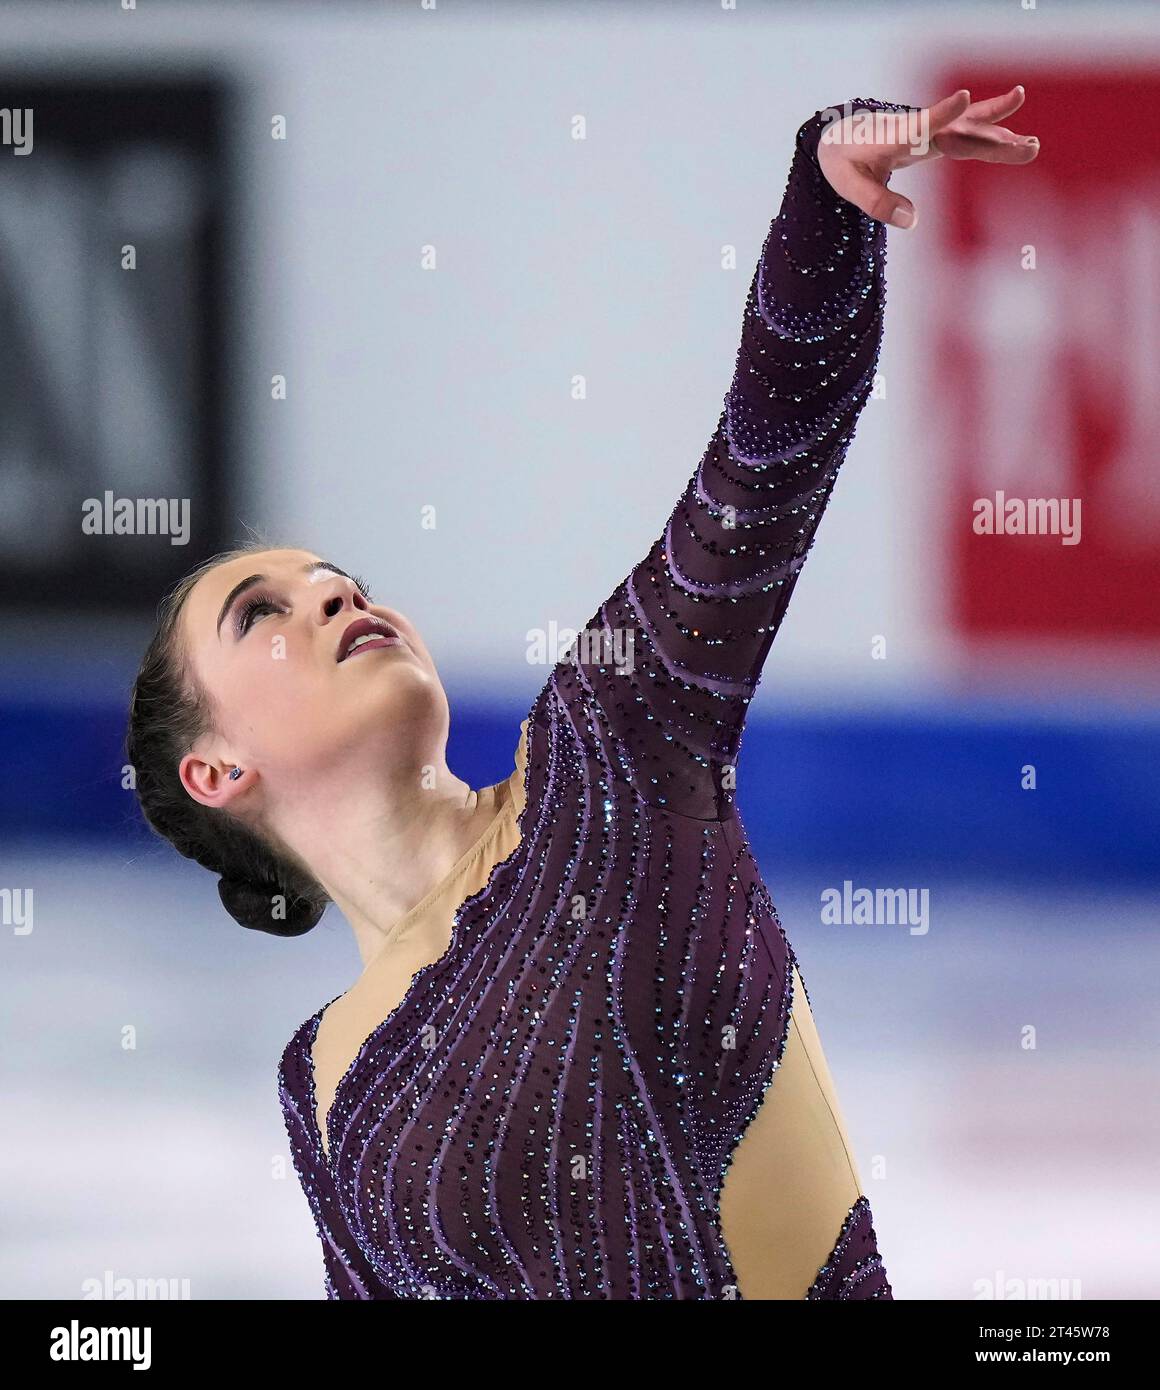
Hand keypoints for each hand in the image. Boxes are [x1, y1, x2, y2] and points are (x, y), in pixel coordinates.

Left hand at [816, 86, 1039, 229]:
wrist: (840, 140)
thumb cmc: (842, 162)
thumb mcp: (850, 186)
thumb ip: (877, 202)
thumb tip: (912, 220)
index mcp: (896, 137)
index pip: (923, 125)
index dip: (943, 113)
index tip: (964, 98)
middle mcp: (921, 129)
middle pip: (962, 133)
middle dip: (993, 139)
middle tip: (1026, 144)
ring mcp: (932, 131)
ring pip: (972, 132)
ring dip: (1002, 137)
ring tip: (1034, 144)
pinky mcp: (937, 137)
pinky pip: (969, 137)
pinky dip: (993, 136)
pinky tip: (1019, 139)